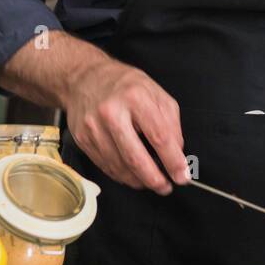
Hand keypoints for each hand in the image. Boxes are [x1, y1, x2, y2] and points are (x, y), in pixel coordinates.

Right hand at [63, 60, 187, 193]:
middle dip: (154, 179)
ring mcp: (93, 127)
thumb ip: (170, 123)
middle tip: (166, 187)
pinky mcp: (82, 139)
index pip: (159, 137)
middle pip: (136, 158)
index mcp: (135, 97)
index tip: (182, 176)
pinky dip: (122, 175)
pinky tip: (132, 174)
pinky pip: (105, 166)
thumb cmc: (124, 85)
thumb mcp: (156, 93)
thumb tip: (176, 153)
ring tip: (151, 181)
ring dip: (138, 181)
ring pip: (119, 167)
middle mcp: (111, 112)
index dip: (173, 161)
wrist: (84, 78)